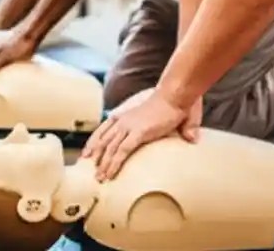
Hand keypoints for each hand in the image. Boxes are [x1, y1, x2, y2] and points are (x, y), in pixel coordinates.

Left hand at [80, 88, 195, 180]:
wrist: (176, 95)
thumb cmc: (171, 105)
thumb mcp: (156, 117)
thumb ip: (156, 129)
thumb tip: (185, 139)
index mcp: (125, 115)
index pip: (104, 129)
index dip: (94, 142)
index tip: (87, 154)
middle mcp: (123, 120)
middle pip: (103, 140)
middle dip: (95, 155)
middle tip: (88, 169)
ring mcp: (129, 126)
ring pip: (110, 148)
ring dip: (103, 164)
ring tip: (99, 178)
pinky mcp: (139, 132)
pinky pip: (122, 151)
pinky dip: (114, 163)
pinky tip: (110, 173)